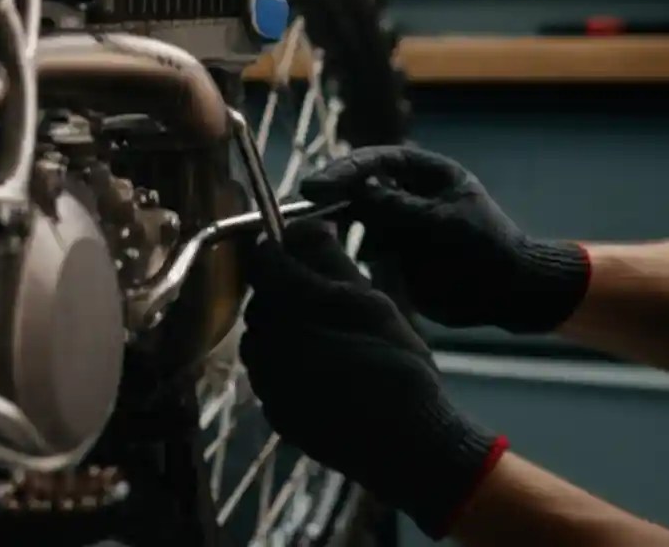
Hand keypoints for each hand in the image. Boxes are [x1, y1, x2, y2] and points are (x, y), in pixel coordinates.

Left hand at [240, 221, 506, 538]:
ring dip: (287, 327)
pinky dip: (290, 364)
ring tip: (330, 336)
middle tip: (327, 296)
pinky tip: (326, 370)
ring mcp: (267, 381)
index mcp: (290, 307)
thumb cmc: (397, 365)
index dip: (281, 248)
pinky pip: (270, 373)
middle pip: (262, 298)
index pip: (264, 259)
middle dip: (287, 290)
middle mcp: (267, 342)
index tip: (302, 247)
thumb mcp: (373, 302)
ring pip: (263, 336)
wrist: (406, 444)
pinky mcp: (274, 411)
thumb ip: (331, 260)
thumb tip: (306, 224)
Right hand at [301, 146, 588, 333]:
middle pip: (356, 185)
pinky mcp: (390, 252)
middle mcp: (404, 191)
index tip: (316, 187)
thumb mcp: (444, 224)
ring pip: (352, 215)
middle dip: (329, 194)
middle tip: (299, 206)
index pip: (375, 161)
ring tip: (302, 230)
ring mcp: (395, 221)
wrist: (507, 293)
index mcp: (423, 172)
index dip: (343, 171)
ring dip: (330, 221)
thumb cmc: (487, 248)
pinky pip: (359, 245)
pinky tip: (321, 254)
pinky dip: (342, 249)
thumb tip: (358, 191)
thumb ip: (401, 207)